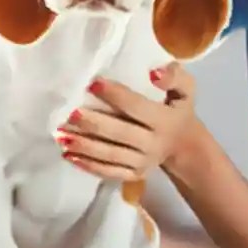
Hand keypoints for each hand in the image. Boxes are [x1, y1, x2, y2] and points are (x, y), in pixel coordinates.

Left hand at [55, 62, 199, 179]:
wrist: (184, 146)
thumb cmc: (177, 110)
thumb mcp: (186, 90)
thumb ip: (175, 76)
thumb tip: (154, 73)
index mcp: (165, 121)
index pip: (137, 108)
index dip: (115, 95)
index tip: (92, 84)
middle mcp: (153, 144)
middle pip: (120, 134)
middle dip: (94, 124)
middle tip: (70, 114)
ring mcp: (143, 163)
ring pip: (110, 155)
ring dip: (84, 146)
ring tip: (61, 136)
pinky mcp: (134, 175)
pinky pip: (109, 172)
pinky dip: (88, 165)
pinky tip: (68, 155)